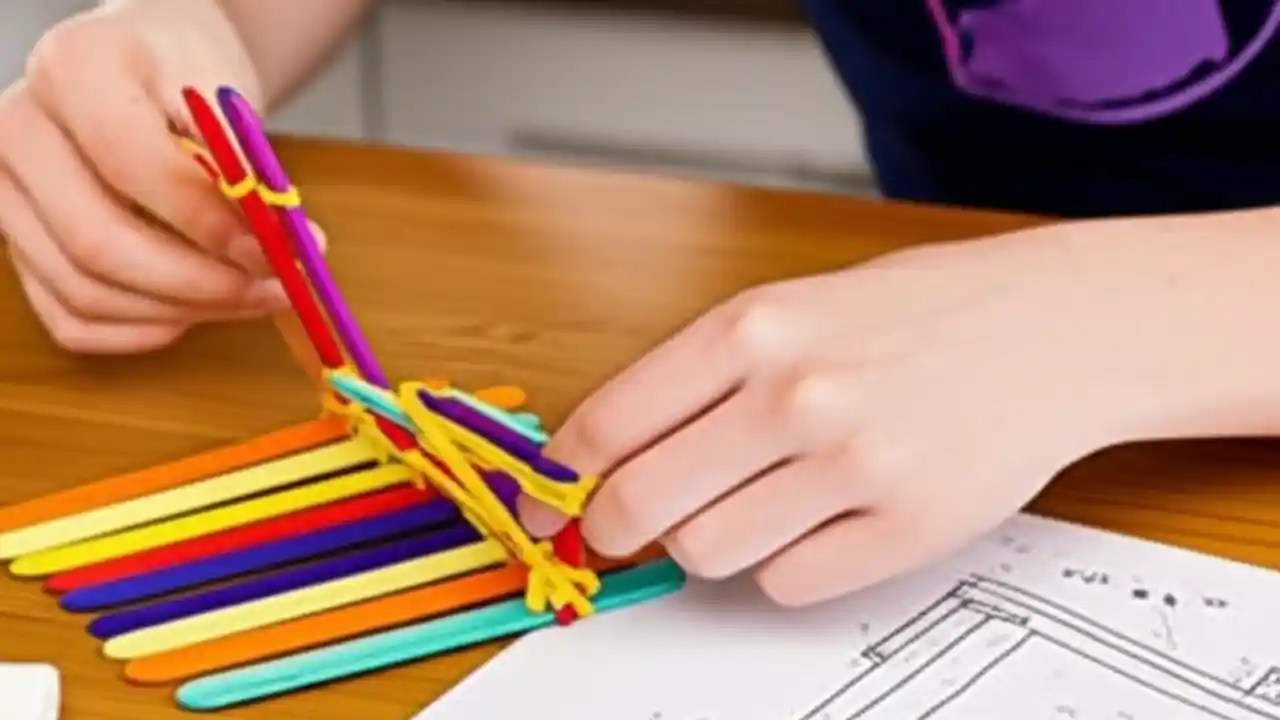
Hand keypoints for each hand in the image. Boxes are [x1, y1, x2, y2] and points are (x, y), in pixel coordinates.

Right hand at [0, 0, 286, 353]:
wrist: (147, 71)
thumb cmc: (189, 79)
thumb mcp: (226, 100)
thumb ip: (244, 171)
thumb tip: (277, 248)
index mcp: (72, 70)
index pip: (131, 164)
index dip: (207, 221)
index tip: (274, 250)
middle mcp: (17, 132)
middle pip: (98, 242)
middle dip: (202, 283)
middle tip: (277, 288)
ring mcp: (7, 196)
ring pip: (88, 293)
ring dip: (187, 310)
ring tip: (255, 294)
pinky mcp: (18, 249)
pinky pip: (75, 322)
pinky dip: (146, 329)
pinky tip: (199, 308)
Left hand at [523, 224, 1165, 605]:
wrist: (1052, 328)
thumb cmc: (913, 314)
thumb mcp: (789, 309)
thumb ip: (696, 379)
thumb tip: (600, 457)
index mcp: (751, 328)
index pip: (607, 425)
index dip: (558, 480)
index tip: (546, 505)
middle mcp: (794, 395)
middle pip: (640, 504)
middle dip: (611, 531)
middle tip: (619, 532)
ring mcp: (853, 465)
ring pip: (706, 553)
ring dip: (708, 540)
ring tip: (754, 501)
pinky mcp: (907, 528)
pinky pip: (787, 582)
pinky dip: (784, 562)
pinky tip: (819, 519)